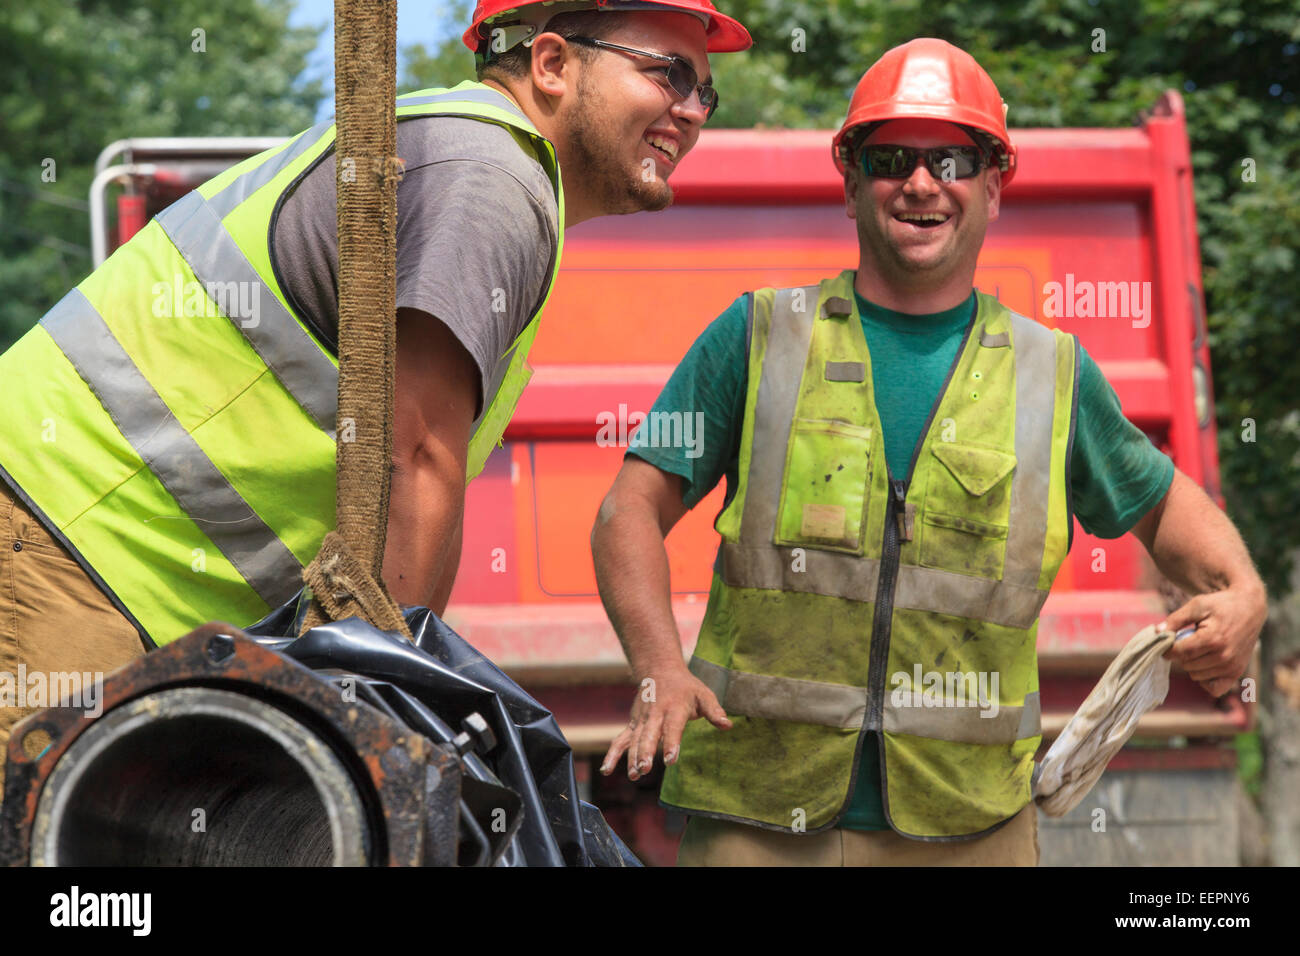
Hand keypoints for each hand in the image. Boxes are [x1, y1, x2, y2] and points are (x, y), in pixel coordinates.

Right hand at [600, 665, 731, 780]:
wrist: (659, 669)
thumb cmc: (686, 687)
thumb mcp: (703, 693)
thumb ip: (714, 711)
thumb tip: (727, 725)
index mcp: (674, 708)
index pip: (672, 727)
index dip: (672, 743)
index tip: (671, 760)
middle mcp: (655, 714)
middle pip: (650, 735)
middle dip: (647, 752)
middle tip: (646, 768)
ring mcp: (642, 719)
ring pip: (636, 740)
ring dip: (633, 757)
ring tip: (635, 775)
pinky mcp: (633, 724)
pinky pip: (621, 740)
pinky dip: (613, 754)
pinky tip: (606, 770)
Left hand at [1160, 584, 1266, 697]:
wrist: (1250, 607)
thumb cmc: (1221, 604)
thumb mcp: (1197, 605)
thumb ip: (1175, 619)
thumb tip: (1157, 632)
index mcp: (1212, 639)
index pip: (1180, 652)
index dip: (1168, 648)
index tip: (1166, 641)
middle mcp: (1224, 656)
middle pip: (1187, 665)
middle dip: (1181, 653)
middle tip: (1189, 639)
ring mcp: (1232, 667)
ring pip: (1196, 676)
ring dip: (1192, 664)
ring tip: (1201, 647)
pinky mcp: (1237, 672)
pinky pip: (1215, 689)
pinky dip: (1206, 680)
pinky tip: (1204, 665)